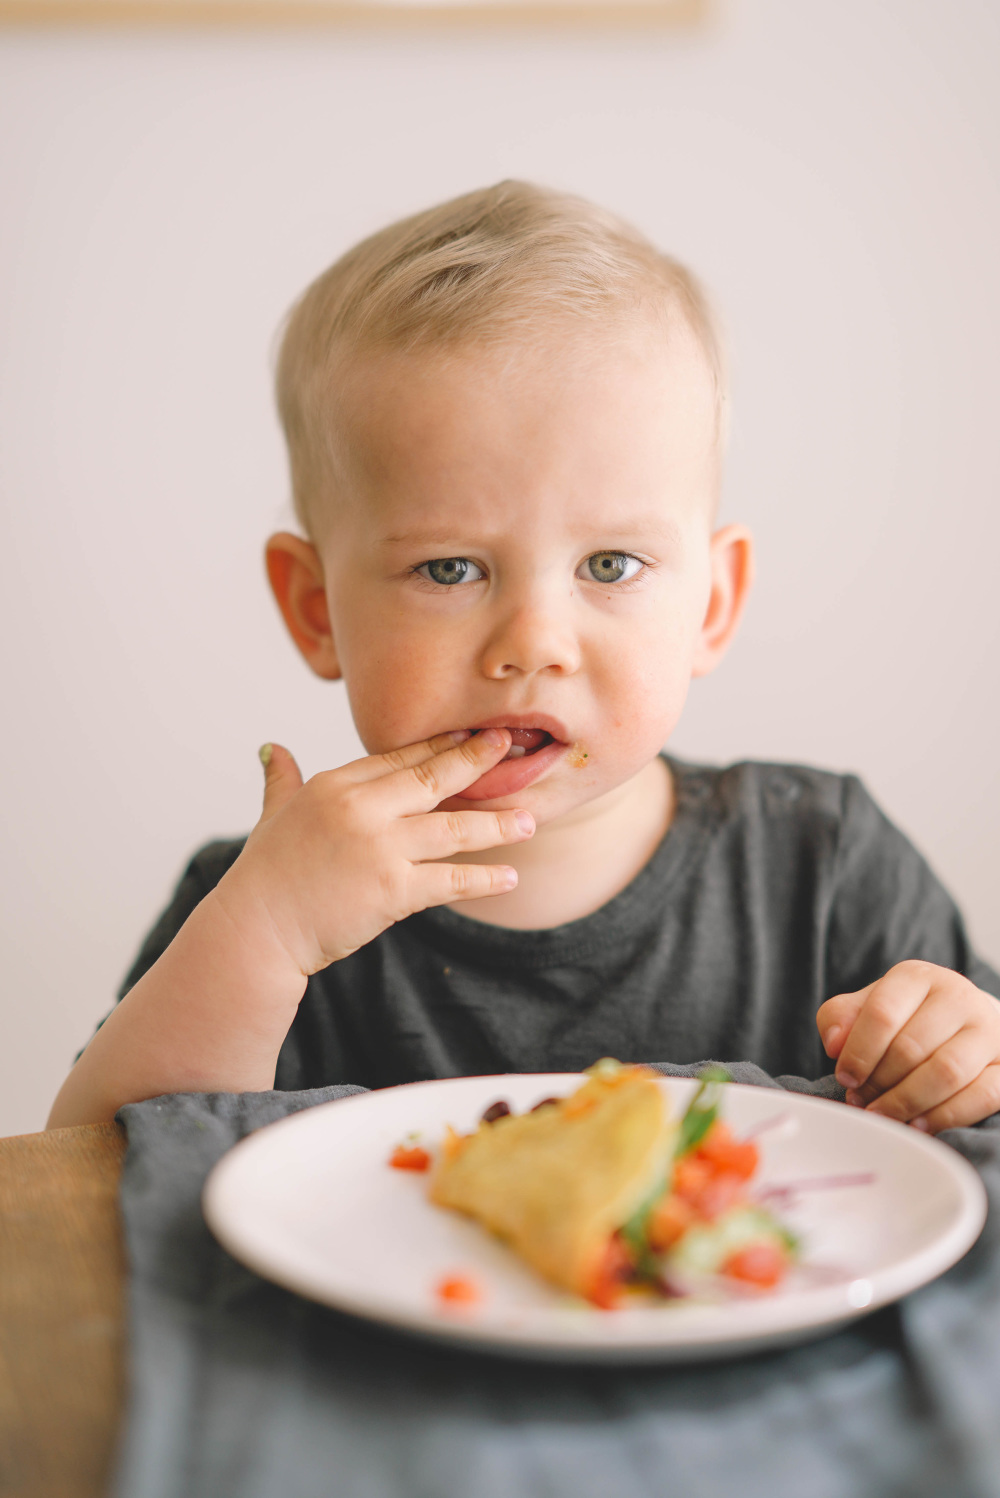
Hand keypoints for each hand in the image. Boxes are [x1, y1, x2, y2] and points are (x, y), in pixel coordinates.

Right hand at [213, 728, 532, 979]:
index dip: (438, 745)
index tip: (469, 735)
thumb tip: (272, 749)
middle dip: (476, 760)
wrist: (256, 931)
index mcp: (335, 786)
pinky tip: (509, 877)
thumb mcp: (273, 815)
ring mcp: (379, 848)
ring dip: (496, 824)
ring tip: (529, 820)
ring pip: (452, 828)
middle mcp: (361, 809)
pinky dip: (483, 879)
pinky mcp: (392, 890)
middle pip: (433, 778)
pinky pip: (450, 880)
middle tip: (509, 746)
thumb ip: (281, 780)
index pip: (397, 758)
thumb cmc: (264, 875)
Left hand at [817, 960, 999, 1131]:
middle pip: (911, 1047)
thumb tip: (835, 1044)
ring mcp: (988, 1031)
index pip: (882, 1012)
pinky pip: (982, 1096)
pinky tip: (919, 1126)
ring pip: (947, 1072)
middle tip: (862, 1102)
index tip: (845, 1078)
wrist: (964, 1023)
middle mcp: (958, 997)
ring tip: (884, 1115)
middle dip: (879, 1082)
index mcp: (918, 977)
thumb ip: (841, 1017)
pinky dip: (946, 1116)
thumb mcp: (868, 1006)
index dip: (858, 1051)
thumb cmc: (907, 1018)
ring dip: (908, 1102)